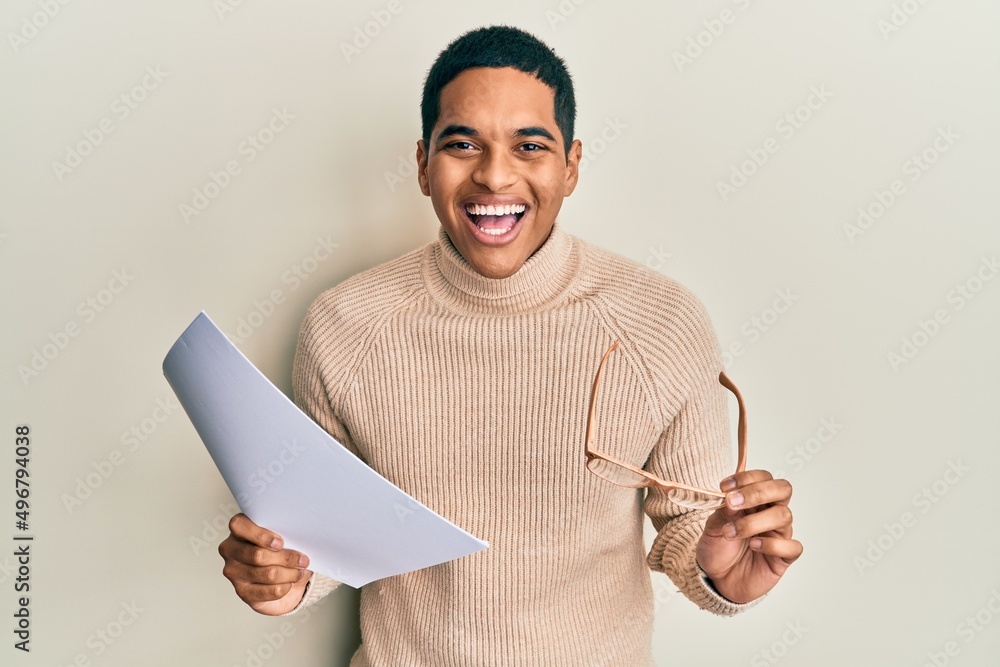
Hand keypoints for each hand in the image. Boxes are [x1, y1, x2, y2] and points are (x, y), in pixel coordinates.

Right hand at [218, 513, 311, 615]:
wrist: (286, 575)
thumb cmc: (283, 550)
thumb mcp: (285, 536)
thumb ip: (284, 532)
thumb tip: (298, 537)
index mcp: (239, 530)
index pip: (239, 525)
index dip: (260, 535)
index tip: (281, 543)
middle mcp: (230, 549)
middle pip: (256, 555)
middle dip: (285, 558)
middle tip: (303, 560)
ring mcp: (233, 571)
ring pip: (266, 574)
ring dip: (289, 574)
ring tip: (300, 572)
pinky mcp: (242, 591)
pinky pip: (266, 591)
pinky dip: (283, 587)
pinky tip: (289, 583)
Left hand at [695, 470, 802, 603]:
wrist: (717, 579)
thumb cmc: (718, 549)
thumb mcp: (712, 527)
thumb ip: (723, 511)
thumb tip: (731, 498)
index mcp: (754, 501)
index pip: (764, 478)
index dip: (747, 478)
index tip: (725, 487)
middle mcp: (770, 513)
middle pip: (782, 490)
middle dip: (757, 493)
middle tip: (732, 503)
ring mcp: (779, 534)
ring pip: (784, 516)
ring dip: (754, 522)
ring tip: (731, 533)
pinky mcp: (783, 557)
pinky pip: (792, 547)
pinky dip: (772, 544)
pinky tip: (754, 546)